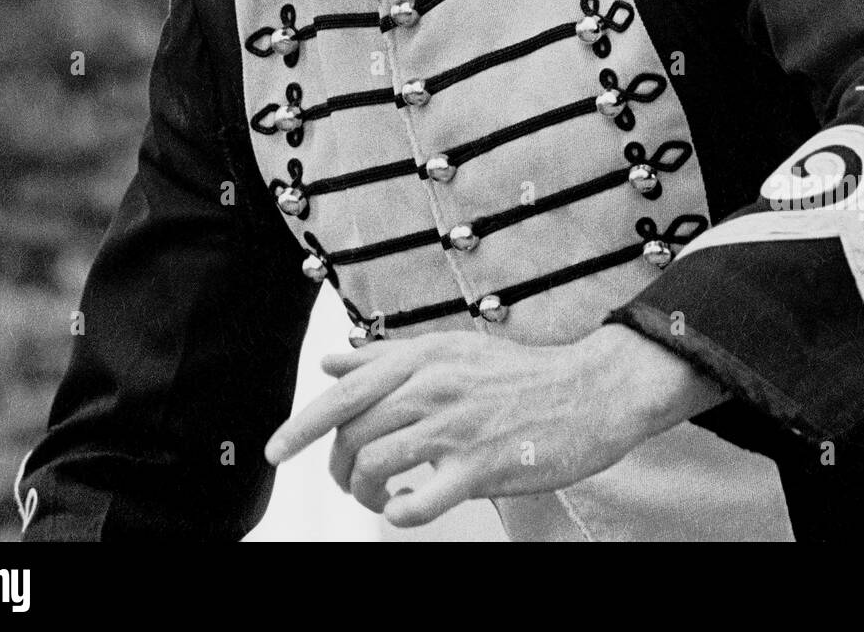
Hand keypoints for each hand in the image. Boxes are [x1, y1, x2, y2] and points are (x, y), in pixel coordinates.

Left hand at [264, 324, 725, 526]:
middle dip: (337, 467)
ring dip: (364, 492)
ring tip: (381, 496)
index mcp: (424, 358)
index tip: (274, 451)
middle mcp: (434, 387)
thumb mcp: (452, 350)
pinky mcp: (481, 466)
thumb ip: (389, 357)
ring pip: (375, 465)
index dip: (301, 424)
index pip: (344, 392)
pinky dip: (399, 513)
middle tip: (351, 481)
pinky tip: (405, 508)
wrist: (589, 391)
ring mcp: (457, 428)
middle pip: (351, 432)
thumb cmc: (521, 375)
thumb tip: (333, 361)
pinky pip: (417, 501)